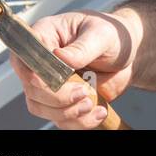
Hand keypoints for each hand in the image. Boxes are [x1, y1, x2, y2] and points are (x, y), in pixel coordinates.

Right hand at [10, 10, 135, 129]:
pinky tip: (98, 112)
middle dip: (58, 96)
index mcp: (44, 34)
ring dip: (67, 112)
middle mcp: (39, 61)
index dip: (38, 74)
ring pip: (41, 107)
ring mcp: (47, 83)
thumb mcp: (103, 35)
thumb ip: (83, 47)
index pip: (26, 57)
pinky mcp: (60, 101)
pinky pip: (59, 119)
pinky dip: (79, 121)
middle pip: (32, 88)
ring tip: (92, 104)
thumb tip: (59, 56)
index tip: (63, 79)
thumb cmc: (113, 35)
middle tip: (84, 92)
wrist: (129, 54)